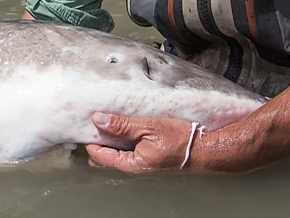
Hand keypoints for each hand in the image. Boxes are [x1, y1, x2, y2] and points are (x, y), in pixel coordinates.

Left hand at [85, 114, 202, 172]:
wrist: (203, 150)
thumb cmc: (180, 140)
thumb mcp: (149, 127)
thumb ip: (122, 125)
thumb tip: (99, 120)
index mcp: (131, 164)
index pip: (99, 155)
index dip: (90, 140)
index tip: (86, 124)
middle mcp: (133, 169)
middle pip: (104, 159)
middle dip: (97, 142)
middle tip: (96, 123)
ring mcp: (140, 166)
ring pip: (115, 155)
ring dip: (110, 141)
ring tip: (110, 123)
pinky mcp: (147, 160)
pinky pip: (127, 153)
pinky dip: (121, 141)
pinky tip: (124, 128)